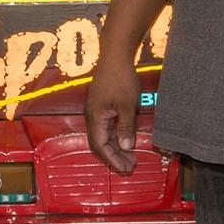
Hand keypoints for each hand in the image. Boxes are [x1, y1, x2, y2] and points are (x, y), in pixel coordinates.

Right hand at [84, 58, 141, 173]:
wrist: (115, 55)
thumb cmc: (120, 77)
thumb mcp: (127, 104)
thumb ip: (126, 127)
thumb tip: (127, 147)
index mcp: (95, 117)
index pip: (101, 146)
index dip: (113, 159)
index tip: (126, 168)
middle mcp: (92, 116)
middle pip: (100, 144)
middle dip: (114, 157)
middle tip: (130, 167)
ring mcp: (96, 111)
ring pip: (103, 136)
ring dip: (116, 148)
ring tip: (131, 157)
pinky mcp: (101, 106)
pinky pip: (106, 127)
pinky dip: (116, 136)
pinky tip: (126, 140)